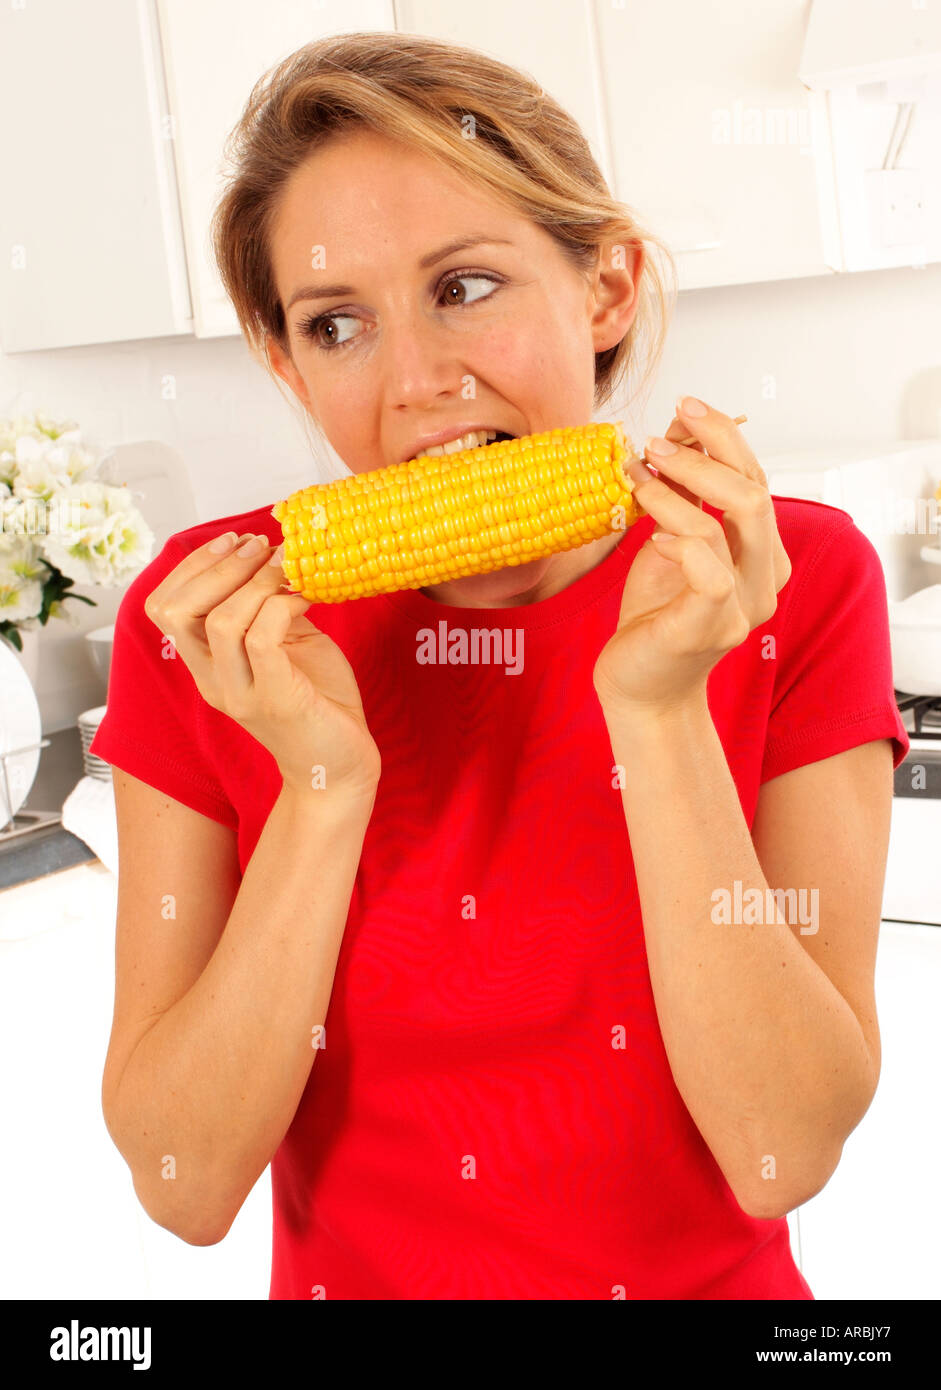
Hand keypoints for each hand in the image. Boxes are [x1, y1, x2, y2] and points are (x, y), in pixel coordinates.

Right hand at [144, 531, 381, 799]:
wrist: (340, 766)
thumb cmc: (318, 702)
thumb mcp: (290, 643)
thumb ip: (270, 607)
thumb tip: (275, 556)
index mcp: (207, 666)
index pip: (164, 607)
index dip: (192, 566)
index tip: (234, 540)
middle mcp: (213, 681)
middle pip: (177, 611)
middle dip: (216, 566)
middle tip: (258, 546)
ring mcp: (240, 694)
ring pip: (218, 622)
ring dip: (255, 582)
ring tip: (288, 567)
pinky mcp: (276, 701)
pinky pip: (261, 640)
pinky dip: (280, 606)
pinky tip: (305, 598)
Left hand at [593, 398, 791, 714]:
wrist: (641, 686)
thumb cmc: (656, 613)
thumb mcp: (670, 541)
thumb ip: (685, 495)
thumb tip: (680, 427)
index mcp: (761, 554)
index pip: (756, 479)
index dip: (724, 437)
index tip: (685, 406)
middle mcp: (764, 579)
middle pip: (753, 493)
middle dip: (704, 453)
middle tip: (655, 439)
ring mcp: (743, 606)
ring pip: (730, 524)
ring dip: (678, 488)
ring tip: (639, 473)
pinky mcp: (710, 629)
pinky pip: (710, 572)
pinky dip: (681, 540)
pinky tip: (651, 536)